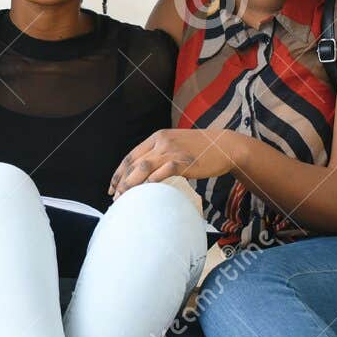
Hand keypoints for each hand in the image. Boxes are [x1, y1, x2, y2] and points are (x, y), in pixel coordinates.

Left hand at [110, 130, 239, 195]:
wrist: (224, 146)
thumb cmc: (200, 149)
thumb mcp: (175, 144)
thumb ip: (160, 154)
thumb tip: (144, 173)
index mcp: (157, 137)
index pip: (131, 156)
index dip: (119, 173)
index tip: (111, 187)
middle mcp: (162, 142)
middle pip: (134, 163)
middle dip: (121, 182)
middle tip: (115, 198)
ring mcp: (173, 151)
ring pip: (144, 167)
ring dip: (131, 184)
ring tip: (124, 198)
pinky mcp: (184, 162)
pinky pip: (163, 172)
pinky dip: (152, 182)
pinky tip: (146, 193)